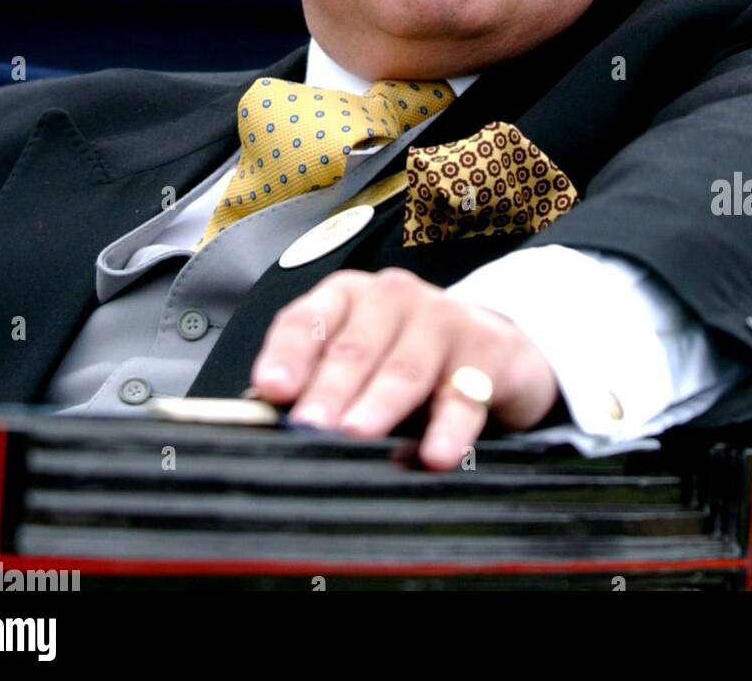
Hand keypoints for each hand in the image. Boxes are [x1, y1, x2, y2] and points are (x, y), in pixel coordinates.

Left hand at [249, 267, 561, 469]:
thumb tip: (259, 417)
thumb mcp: (357, 360)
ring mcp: (442, 319)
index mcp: (346, 296)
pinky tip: (436, 454)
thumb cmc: (403, 356)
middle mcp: (392, 298)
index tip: (272, 389)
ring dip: (380, 402)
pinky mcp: (487, 351)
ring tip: (357, 433)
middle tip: (309, 426)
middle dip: (329, 388)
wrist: (492, 347)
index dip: (288, 354)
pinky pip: (464, 395)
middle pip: (354, 345)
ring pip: (405, 366)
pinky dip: (449, 427)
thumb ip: (313, 383)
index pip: (307, 320)